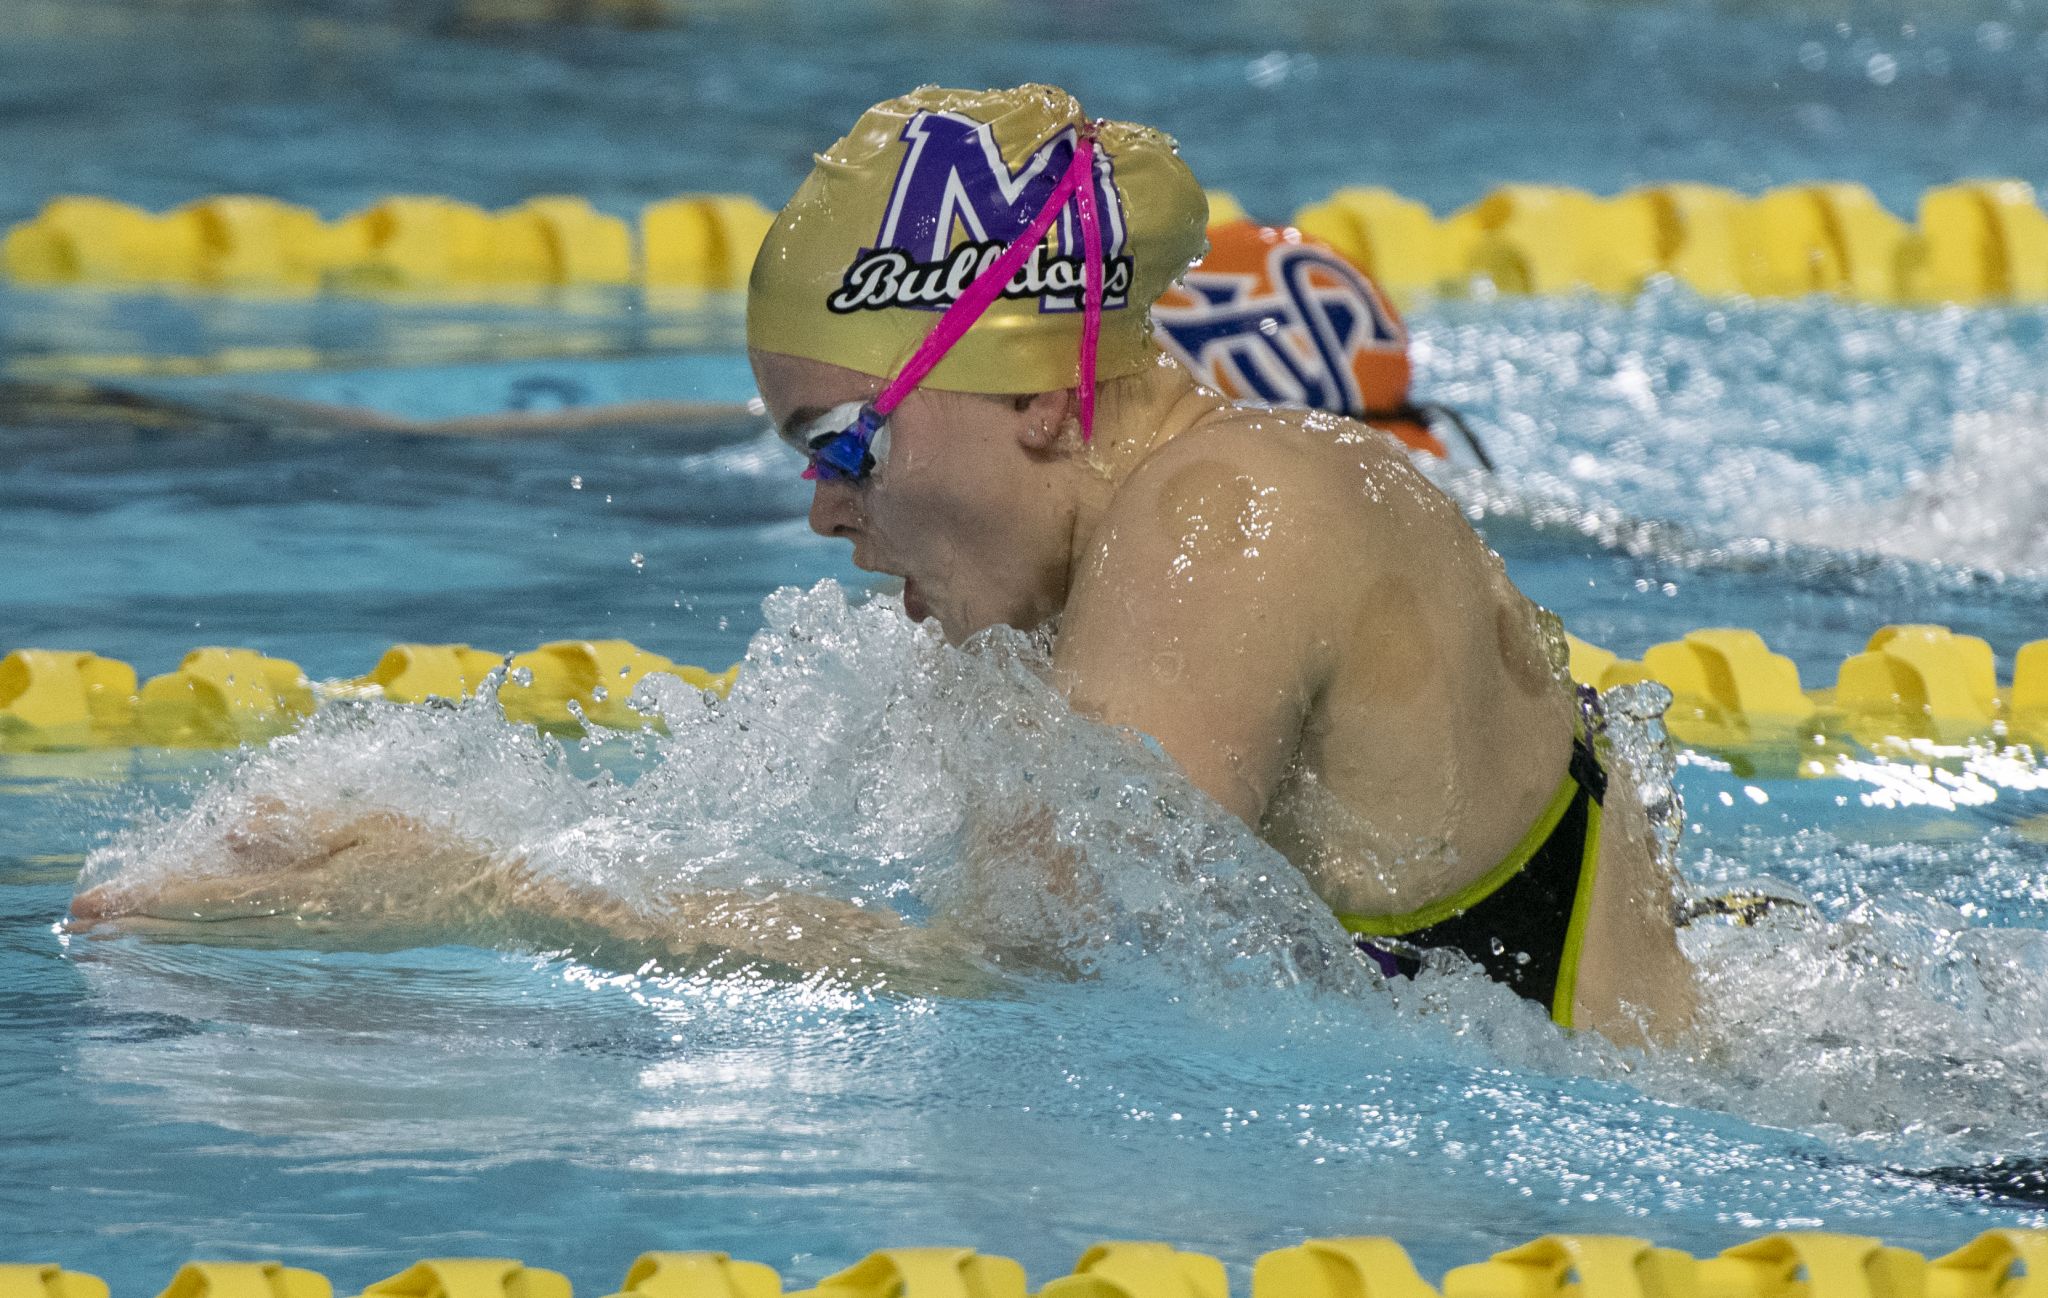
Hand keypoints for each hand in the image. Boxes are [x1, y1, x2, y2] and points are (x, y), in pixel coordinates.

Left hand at [67, 796, 505, 937]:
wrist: (495, 900)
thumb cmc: (441, 850)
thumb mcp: (369, 821)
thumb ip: (299, 825)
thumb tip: (234, 827)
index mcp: (313, 897)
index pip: (210, 899)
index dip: (150, 900)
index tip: (98, 904)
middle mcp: (306, 928)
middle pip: (205, 929)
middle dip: (142, 925)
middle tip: (83, 923)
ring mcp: (321, 939)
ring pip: (226, 937)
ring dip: (169, 932)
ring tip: (121, 929)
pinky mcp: (335, 938)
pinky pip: (257, 935)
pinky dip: (212, 930)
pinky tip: (195, 926)